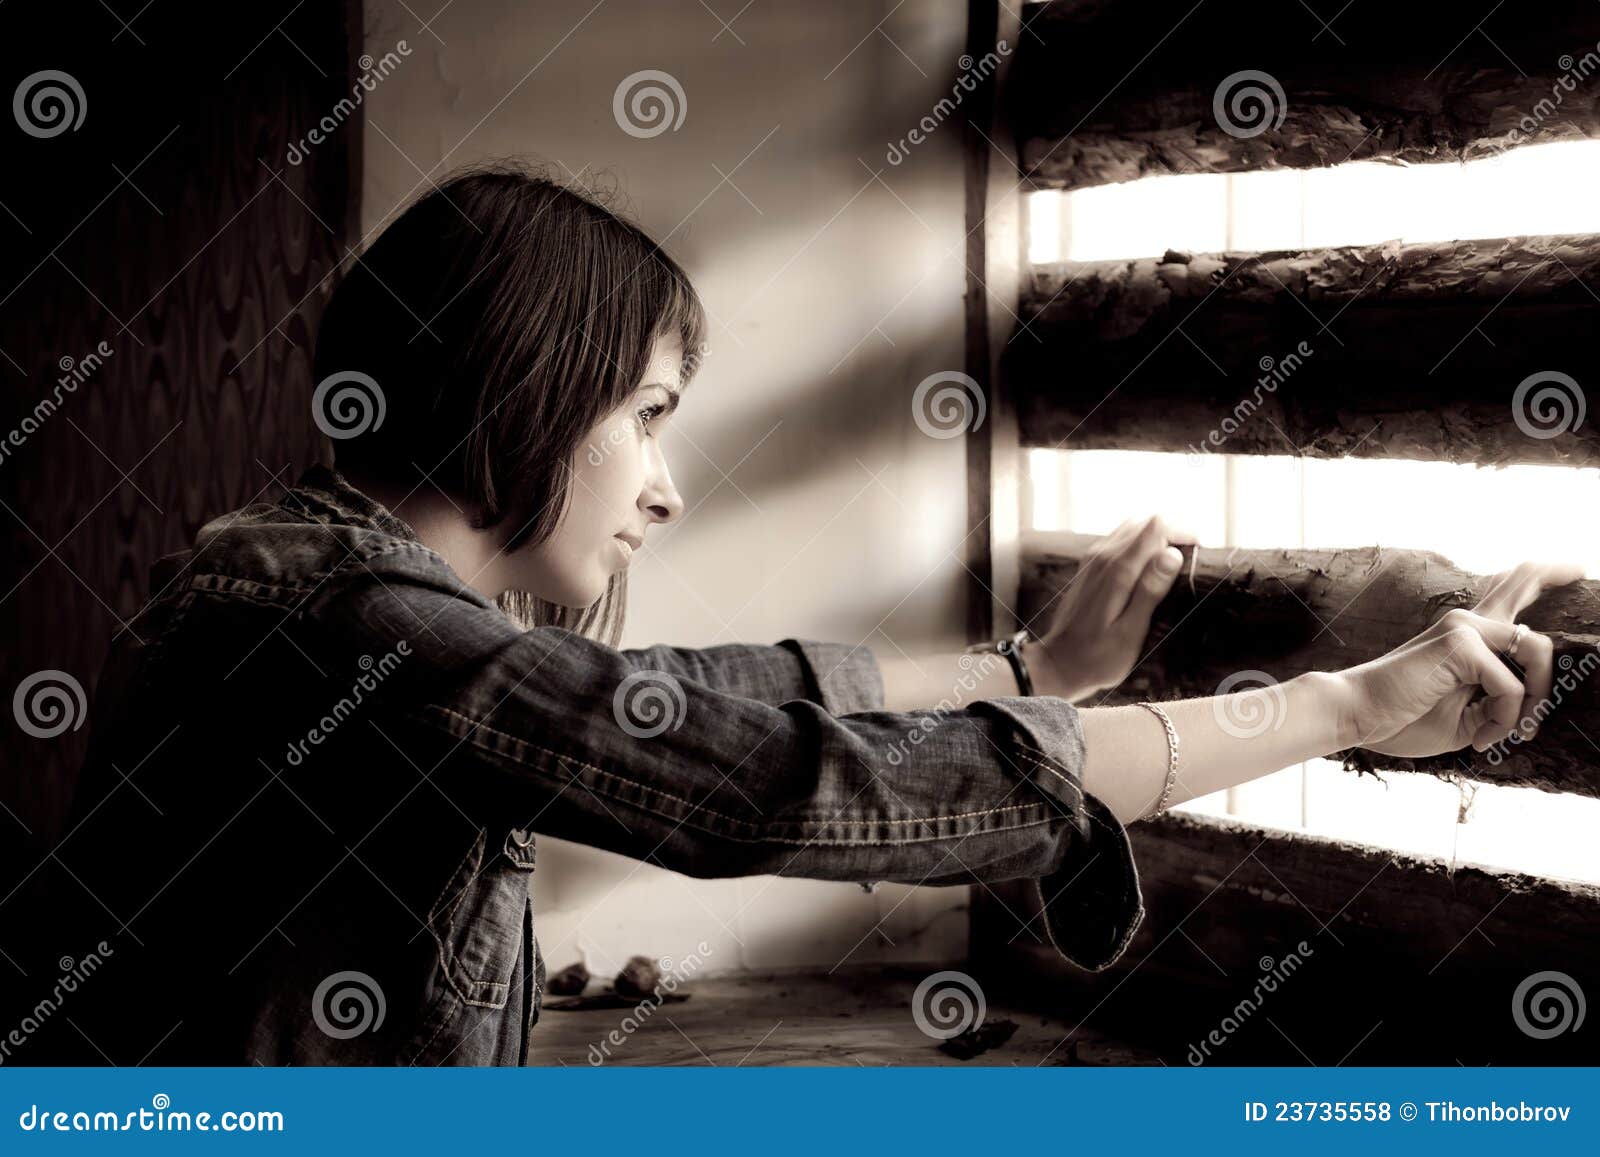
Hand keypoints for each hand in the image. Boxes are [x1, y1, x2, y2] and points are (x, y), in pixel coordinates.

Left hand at [1027, 515, 1196, 702]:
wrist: (1058, 664)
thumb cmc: (1098, 657)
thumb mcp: (1130, 631)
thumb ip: (1150, 590)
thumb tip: (1173, 554)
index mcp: (1117, 570)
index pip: (1156, 527)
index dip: (1181, 534)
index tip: (1197, 555)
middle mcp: (1103, 556)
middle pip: (1145, 522)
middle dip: (1171, 535)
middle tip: (1188, 562)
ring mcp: (1093, 559)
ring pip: (1132, 528)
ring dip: (1155, 540)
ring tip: (1171, 567)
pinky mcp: (1089, 567)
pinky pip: (1119, 541)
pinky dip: (1139, 547)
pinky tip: (1147, 572)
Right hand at [1340, 561, 1583, 756]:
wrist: (1356, 715)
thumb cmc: (1401, 719)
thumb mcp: (1464, 718)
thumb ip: (1497, 701)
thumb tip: (1526, 696)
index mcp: (1464, 637)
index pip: (1505, 593)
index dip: (1541, 576)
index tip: (1575, 567)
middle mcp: (1467, 622)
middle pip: (1522, 581)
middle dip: (1555, 574)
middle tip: (1581, 566)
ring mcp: (1464, 628)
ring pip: (1538, 651)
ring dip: (1534, 700)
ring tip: (1510, 729)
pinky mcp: (1461, 644)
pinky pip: (1512, 688)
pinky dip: (1504, 720)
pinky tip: (1480, 736)